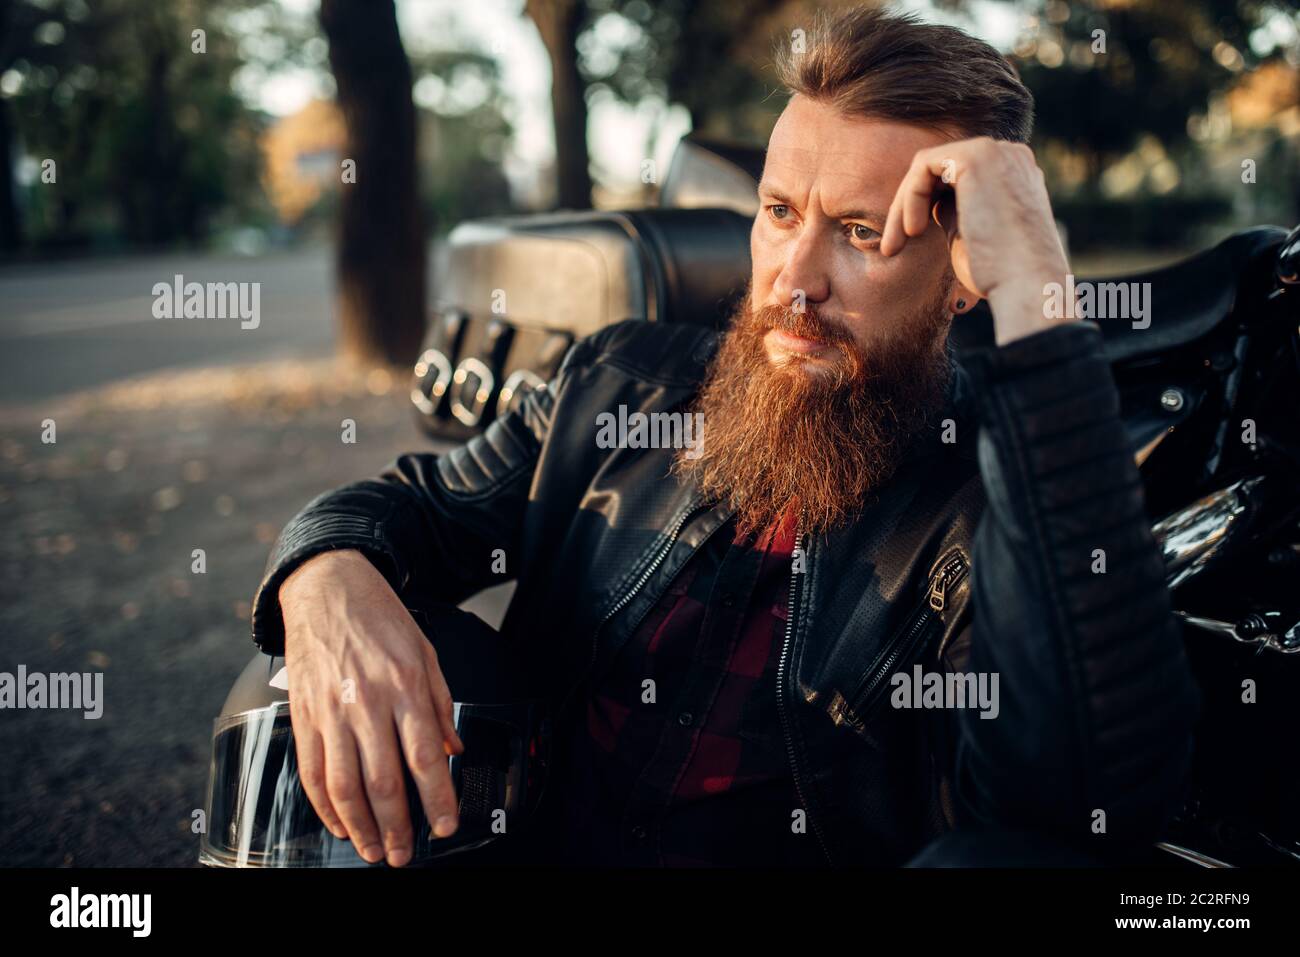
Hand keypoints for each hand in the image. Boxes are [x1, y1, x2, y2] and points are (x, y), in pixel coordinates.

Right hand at [278, 548, 463, 866]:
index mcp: (405, 685)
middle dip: (397, 826)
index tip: (446, 825)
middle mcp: (367, 701)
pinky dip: (324, 805)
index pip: (425, 756)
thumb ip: (441, 703)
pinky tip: (340, 823)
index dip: (437, 798)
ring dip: (360, 826)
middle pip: (383, 780)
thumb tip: (453, 750)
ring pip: (344, 785)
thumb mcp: (426, 650)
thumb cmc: (380, 617)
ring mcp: (331, 710)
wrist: (327, 585)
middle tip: (404, 854)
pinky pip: (312, 771)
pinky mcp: (304, 714)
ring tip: (373, 849)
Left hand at [880, 136, 1070, 344]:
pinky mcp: (976, 158)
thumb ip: (955, 211)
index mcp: (1013, 173)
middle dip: (907, 207)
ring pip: (926, 167)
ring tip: (895, 245)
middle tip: (890, 248)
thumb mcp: (972, 235)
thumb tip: (932, 205)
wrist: (1025, 286)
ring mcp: (996, 151)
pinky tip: (913, 231)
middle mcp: (1009, 155)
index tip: (904, 243)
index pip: (954, 178)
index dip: (923, 207)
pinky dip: (909, 199)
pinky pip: (923, 168)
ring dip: (903, 206)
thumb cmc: (999, 274)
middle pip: (938, 170)